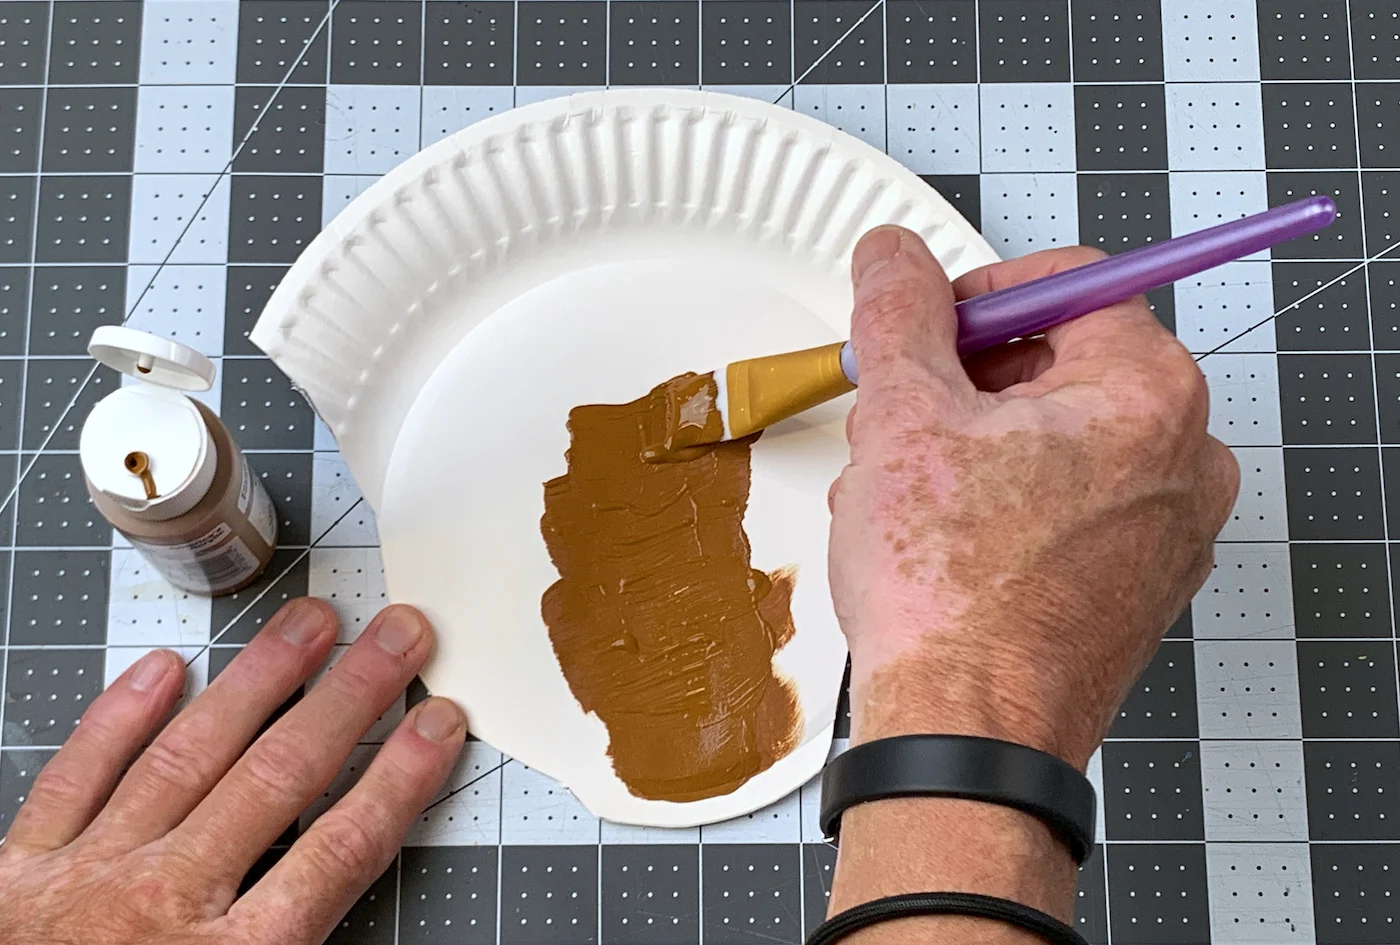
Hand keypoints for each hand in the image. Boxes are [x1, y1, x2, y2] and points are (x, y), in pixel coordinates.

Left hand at [0, 599, 466, 944]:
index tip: (438, 724)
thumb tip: (348, 919)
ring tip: (308, 624)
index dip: (400, 779)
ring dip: (259, 681)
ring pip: (192, 755)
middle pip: (283, 777)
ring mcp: (88, 879)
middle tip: (398, 636)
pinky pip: (75, 779)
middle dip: (351, 698)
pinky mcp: (17, 874)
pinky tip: (160, 669)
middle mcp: (166, 905)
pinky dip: (117, 720)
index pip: (341, 849)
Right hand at [829, 226, 1238, 769]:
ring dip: (976, 443)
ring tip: (910, 491)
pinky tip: (943, 537)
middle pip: (1066, 360)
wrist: (967, 736)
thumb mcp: (903, 418)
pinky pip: (1070, 502)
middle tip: (903, 413)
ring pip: (1060, 436)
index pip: (1070, 283)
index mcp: (1148, 396)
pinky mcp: (1137, 581)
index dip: (978, 292)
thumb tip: (894, 257)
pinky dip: (1006, 499)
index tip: (925, 323)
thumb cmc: (952, 598)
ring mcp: (1166, 528)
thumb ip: (901, 312)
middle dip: (968, 377)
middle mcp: (1183, 458)